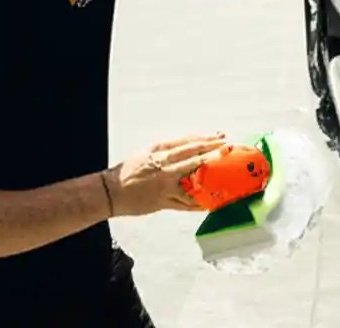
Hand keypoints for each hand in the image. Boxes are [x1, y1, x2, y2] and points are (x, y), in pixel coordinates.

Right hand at [102, 133, 226, 216]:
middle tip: (229, 149)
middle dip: (213, 153)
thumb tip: (192, 141)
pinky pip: (185, 203)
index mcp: (160, 152)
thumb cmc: (132, 169)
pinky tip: (211, 202)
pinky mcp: (163, 202)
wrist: (111, 191)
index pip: (188, 143)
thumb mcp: (149, 152)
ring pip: (192, 181)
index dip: (207, 139)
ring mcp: (165, 186)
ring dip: (210, 179)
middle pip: (194, 158)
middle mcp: (164, 167)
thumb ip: (170, 148)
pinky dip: (198, 203)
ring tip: (227, 176)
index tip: (221, 136)